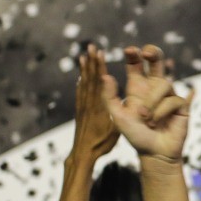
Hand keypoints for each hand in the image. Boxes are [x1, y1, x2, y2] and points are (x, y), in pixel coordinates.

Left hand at [71, 44, 119, 160]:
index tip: (99, 52)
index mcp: (99, 105)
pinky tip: (80, 80)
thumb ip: (116, 110)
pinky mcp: (79, 112)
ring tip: (83, 57)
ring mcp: (82, 107)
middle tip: (90, 47)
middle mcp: (89, 102)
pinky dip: (80, 84)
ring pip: (84, 84)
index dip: (99, 66)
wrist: (82, 153)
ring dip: (84, 69)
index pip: (99, 82)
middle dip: (91, 61)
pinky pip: (80, 94)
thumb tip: (121, 105)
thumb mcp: (115, 127)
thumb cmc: (102, 143)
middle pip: (90, 78)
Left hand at [101, 45, 192, 160]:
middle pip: (156, 62)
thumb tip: (105, 75)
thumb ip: (109, 96)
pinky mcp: (181, 105)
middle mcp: (154, 88)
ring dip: (153, 102)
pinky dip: (164, 112)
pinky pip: (174, 100)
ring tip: (147, 120)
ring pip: (164, 84)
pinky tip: (165, 119)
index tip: (129, 51)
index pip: (136, 65)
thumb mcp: (117, 116)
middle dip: (153, 53)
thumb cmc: (136, 135)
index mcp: (137, 88)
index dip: (134, 55)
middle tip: (147, 52)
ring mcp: (168, 96)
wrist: (154, 153)